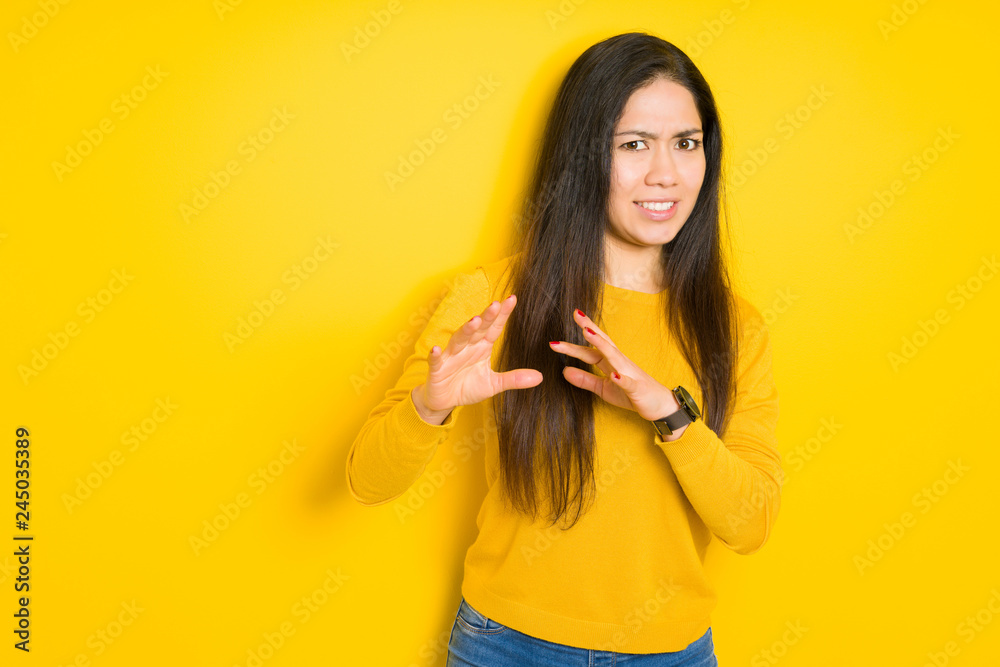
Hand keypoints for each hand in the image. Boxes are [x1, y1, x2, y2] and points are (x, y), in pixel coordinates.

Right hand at [413, 294, 542, 423]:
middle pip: (478, 329)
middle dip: (486, 317)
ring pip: (458, 340)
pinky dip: (434, 355)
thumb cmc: (468, 387)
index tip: (512, 299)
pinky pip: (436, 361)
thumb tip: (540, 377)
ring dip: (465, 331)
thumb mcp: (494, 384)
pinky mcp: (437, 369)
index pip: (494, 328)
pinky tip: (435, 349)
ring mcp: (451, 357)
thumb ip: (514, 379)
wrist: (444, 401)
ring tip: (474, 321)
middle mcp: (467, 347)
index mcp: (482, 347)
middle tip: (496, 304)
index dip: (502, 315)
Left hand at [550, 309, 679, 421]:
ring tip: (587, 333)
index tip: (555, 340)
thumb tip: (564, 370)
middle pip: (603, 343)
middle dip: (590, 328)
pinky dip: (622, 379)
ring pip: (614, 356)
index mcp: (610, 362)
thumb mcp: (603, 388)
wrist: (660, 406)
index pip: (590, 351)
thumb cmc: (632, 394)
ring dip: (601, 344)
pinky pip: (629, 383)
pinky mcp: (638, 389)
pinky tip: (614, 376)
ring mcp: (630, 374)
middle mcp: (620, 363)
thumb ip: (585, 379)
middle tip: (576, 314)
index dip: (573, 346)